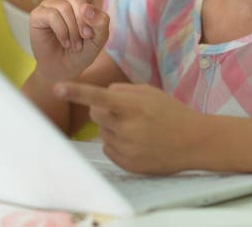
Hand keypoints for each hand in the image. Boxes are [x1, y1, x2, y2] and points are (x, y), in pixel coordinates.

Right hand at [29, 0, 109, 80]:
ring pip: (67, 8)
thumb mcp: (100, 38)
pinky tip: (63, 41)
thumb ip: (101, 22)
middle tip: (86, 38)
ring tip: (73, 43)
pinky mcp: (38, 15)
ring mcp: (49, 5)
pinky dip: (64, 32)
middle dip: (84, 19)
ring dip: (75, 31)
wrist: (64, 69)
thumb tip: (88, 9)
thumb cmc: (83, 52)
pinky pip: (54, 16)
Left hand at [55, 82, 201, 173]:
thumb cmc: (171, 112)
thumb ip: (122, 91)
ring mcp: (127, 148)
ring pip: (102, 132)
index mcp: (133, 106)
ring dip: (113, 128)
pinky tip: (138, 141)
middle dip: (102, 110)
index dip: (76, 92)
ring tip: (138, 128)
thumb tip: (102, 96)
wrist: (194, 142)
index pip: (98, 97)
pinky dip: (117, 143)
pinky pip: (108, 149)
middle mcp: (127, 128)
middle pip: (95, 114)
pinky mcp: (128, 164)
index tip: (57, 88)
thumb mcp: (149, 92)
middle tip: (123, 111)